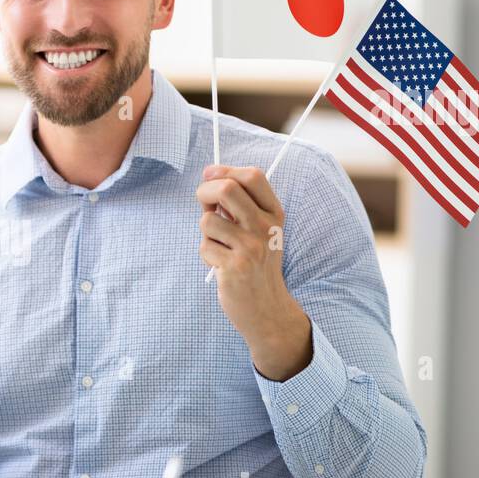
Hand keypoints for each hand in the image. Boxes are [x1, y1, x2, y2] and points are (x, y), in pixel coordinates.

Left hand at [197, 165, 311, 381]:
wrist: (265, 307)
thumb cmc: (255, 263)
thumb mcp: (259, 229)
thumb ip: (240, 203)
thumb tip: (210, 174)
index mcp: (274, 214)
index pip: (252, 176)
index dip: (225, 171)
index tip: (210, 175)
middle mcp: (266, 228)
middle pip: (226, 189)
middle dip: (204, 192)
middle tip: (204, 205)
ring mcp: (251, 247)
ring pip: (207, 220)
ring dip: (206, 233)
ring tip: (221, 247)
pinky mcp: (235, 267)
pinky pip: (204, 247)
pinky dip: (207, 255)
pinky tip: (221, 266)